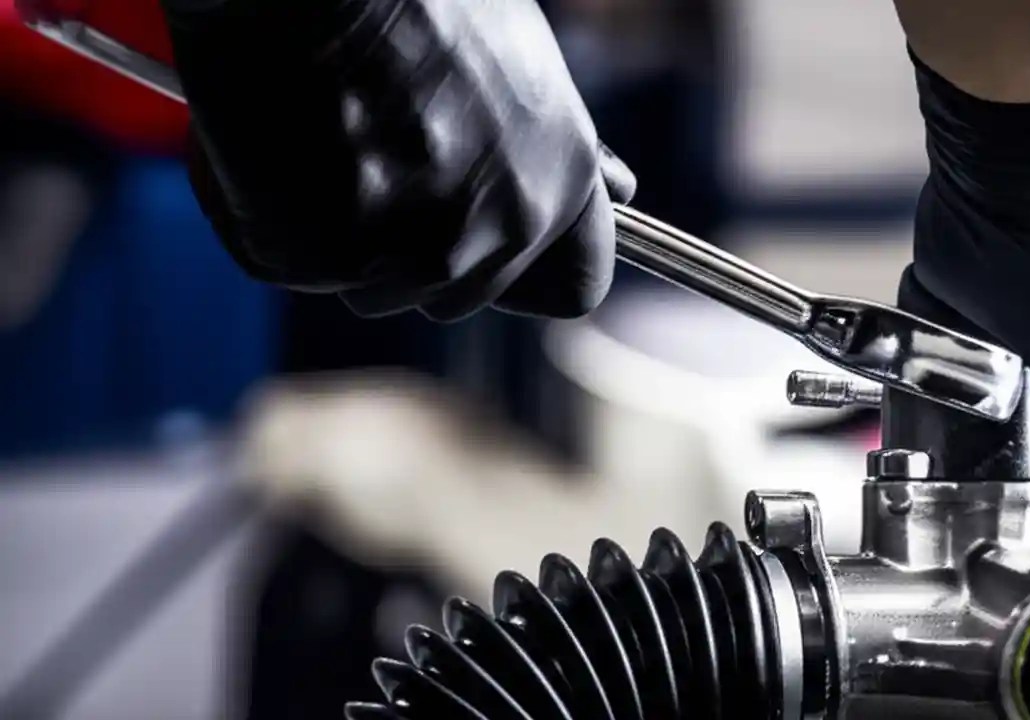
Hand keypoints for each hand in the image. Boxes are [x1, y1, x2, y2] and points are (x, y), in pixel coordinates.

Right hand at [162, 0, 634, 320]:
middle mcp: (501, 229)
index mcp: (560, 184)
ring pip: (372, 291)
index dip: (527, 271)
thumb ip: (564, 148)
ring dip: (341, 241)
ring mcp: (413, 252)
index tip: (493, 246)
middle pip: (456, 298)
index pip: (577, 290)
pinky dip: (271, 222)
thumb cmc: (414, 1)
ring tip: (325, 144)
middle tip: (376, 165)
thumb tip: (622, 190)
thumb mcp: (523, 62)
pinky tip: (275, 147)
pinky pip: (292, 267)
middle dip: (417, 254)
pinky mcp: (324, 258)